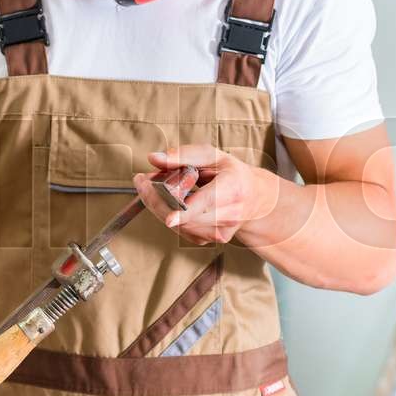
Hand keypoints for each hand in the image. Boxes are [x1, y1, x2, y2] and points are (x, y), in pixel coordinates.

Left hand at [134, 145, 279, 245]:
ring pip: (180, 225)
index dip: (186, 212)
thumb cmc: (232, 174)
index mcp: (232, 189)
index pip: (206, 203)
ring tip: (153, 187)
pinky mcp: (212, 239)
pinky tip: (168, 202)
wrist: (254, 199)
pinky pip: (182, 230)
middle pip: (185, 216)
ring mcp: (221, 231)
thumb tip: (154, 158)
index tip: (170, 217)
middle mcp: (229, 214)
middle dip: (157, 199)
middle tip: (141, 181)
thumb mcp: (213, 156)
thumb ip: (183, 155)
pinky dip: (169, 216)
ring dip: (160, 207)